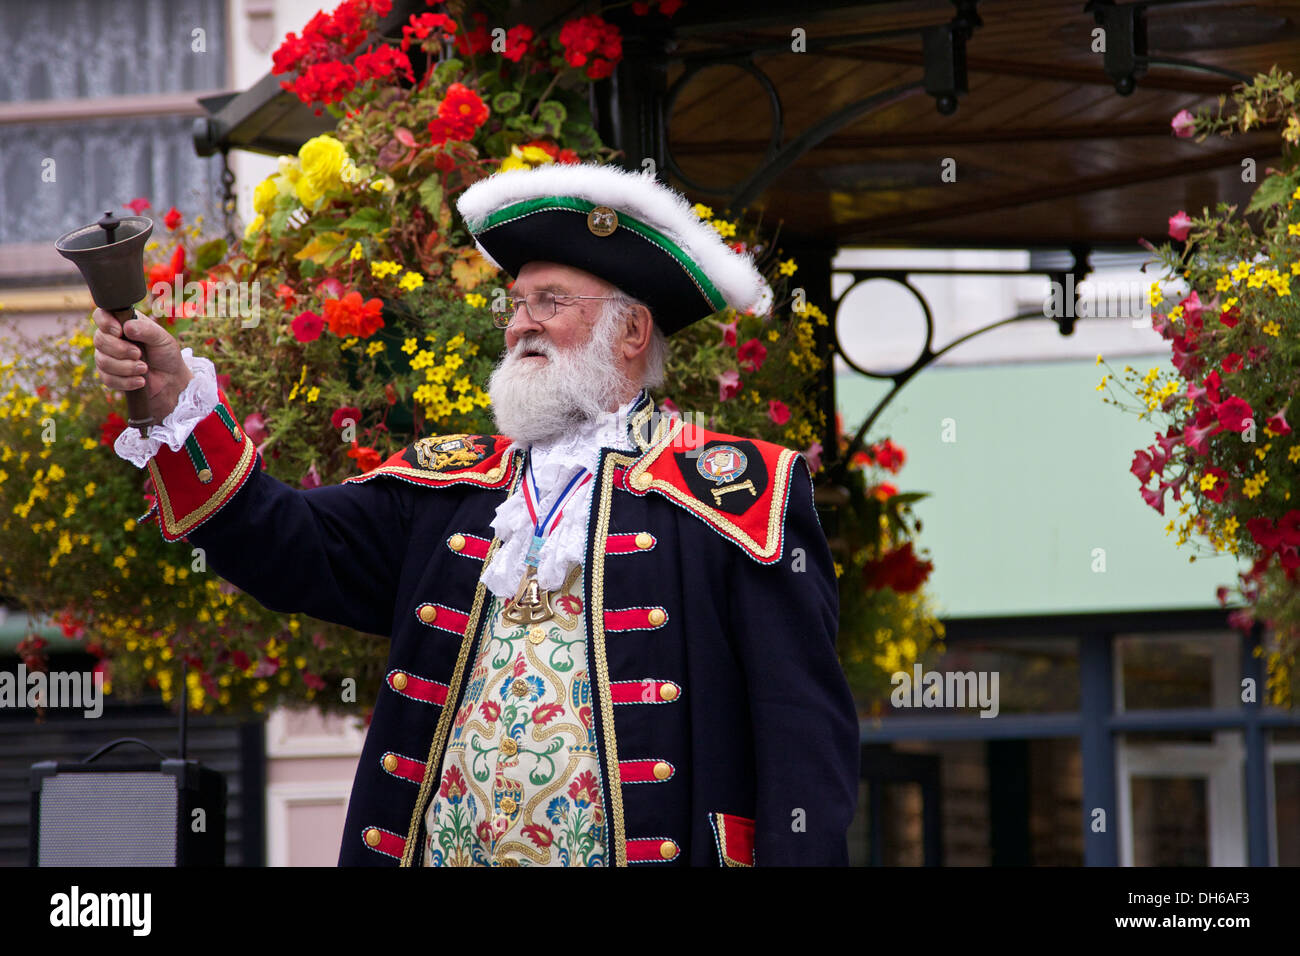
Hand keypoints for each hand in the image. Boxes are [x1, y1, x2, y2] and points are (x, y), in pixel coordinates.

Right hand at [92, 308, 193, 424]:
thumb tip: (127, 327)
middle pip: (99, 340)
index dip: (105, 322)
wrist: (170, 378)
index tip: (119, 332)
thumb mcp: (161, 338)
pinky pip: (107, 379)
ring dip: (126, 367)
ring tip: (144, 368)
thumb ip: (146, 330)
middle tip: (139, 354)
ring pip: (103, 361)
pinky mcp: (108, 376)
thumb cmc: (165, 353)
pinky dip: (126, 381)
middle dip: (121, 350)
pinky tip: (140, 380)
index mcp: (122, 323)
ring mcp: (107, 357)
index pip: (101, 315)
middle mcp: (111, 338)